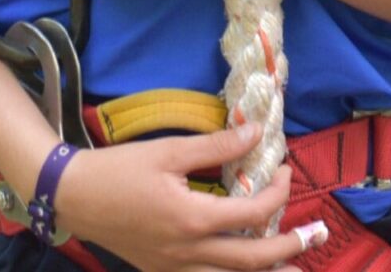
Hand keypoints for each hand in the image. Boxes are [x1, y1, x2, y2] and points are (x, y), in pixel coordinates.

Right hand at [56, 123, 307, 271]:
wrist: (73, 197)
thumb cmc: (120, 170)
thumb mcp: (169, 151)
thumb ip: (216, 146)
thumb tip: (256, 132)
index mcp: (192, 220)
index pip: (252, 214)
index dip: (278, 192)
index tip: (284, 169)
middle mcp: (188, 252)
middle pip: (251, 261)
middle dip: (289, 249)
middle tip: (318, 234)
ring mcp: (175, 267)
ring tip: (296, 268)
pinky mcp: (162, 271)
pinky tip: (245, 268)